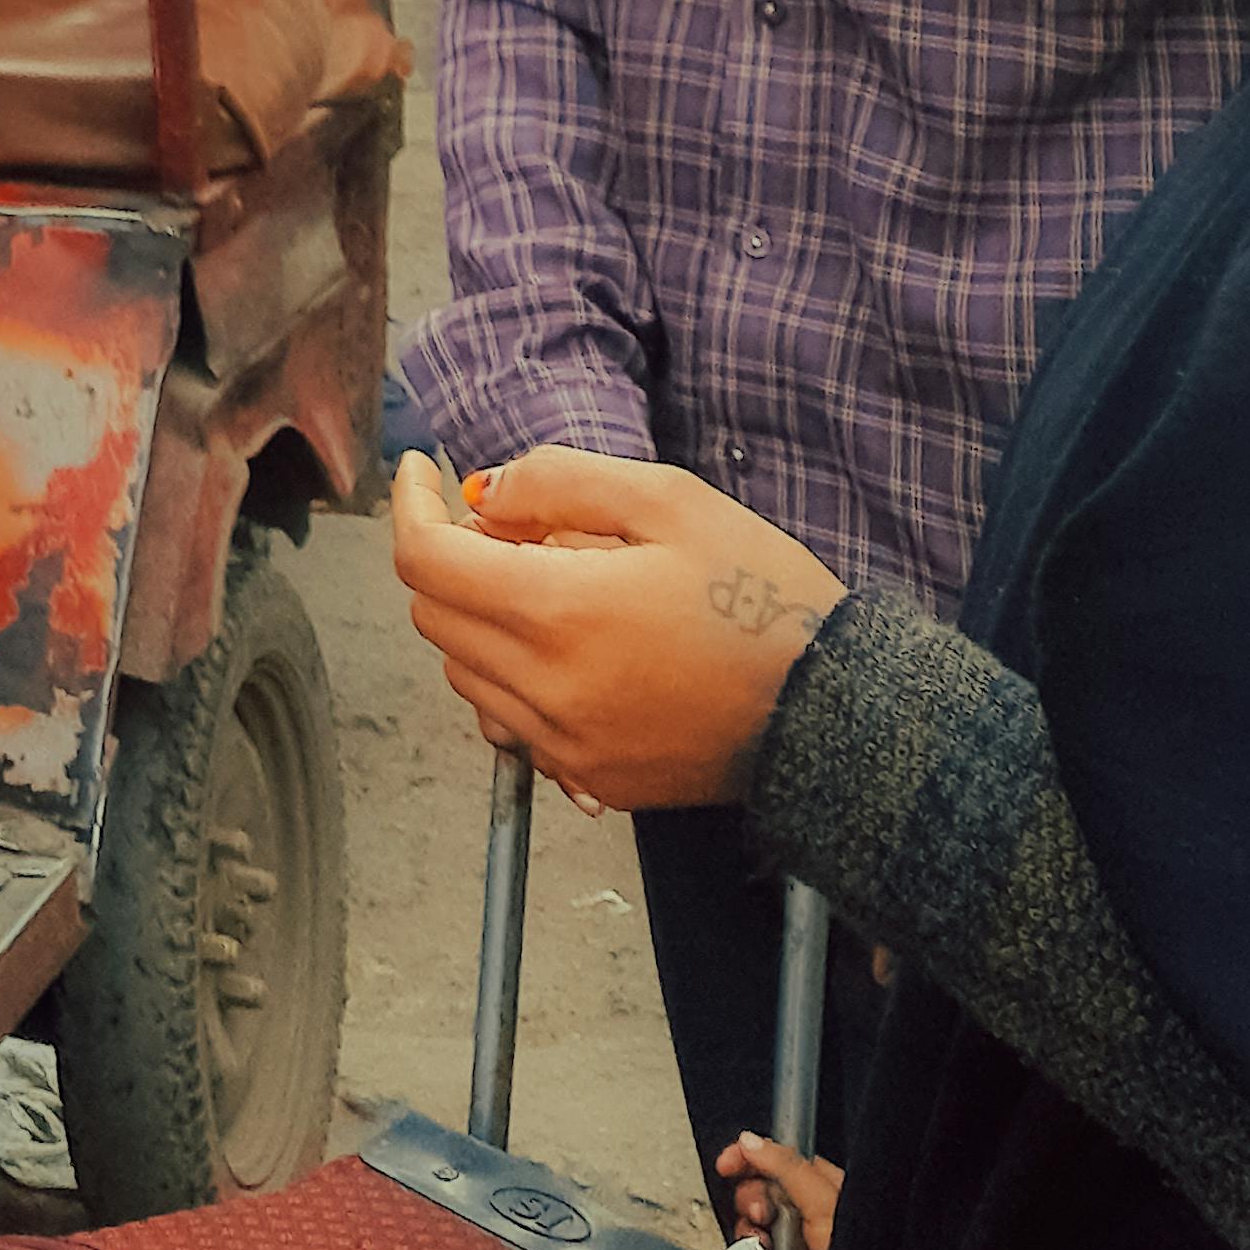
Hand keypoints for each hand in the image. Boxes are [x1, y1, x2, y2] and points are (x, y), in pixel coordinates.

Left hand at [387, 439, 840, 813]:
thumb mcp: (670, 501)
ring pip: (466, 671)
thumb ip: (559, 482)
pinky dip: (516, 677)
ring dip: (482, 620)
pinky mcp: (591, 778)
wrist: (838, 715)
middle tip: (512, 525)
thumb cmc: (763, 595)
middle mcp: (545, 690)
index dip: (411, 504)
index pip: (425, 561)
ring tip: (559, 584)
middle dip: (452, 558)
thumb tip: (483, 493)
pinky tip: (577, 647)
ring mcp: (564, 745)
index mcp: (558, 614)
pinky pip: (512, 722)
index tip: (421, 470)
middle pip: (435, 616)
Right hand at [717, 1129, 843, 1249]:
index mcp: (822, 1186)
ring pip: (752, 1220)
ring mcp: (792, 1239)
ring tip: (764, 1238)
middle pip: (759, 1188)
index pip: (778, 1159)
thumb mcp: (823, 1199)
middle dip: (751, 1197)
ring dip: (750, 1227)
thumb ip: (786, 1166)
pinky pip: (751, 1249)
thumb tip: (750, 1142)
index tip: (729, 1162)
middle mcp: (806, 1211)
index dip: (750, 1156)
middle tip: (761, 1211)